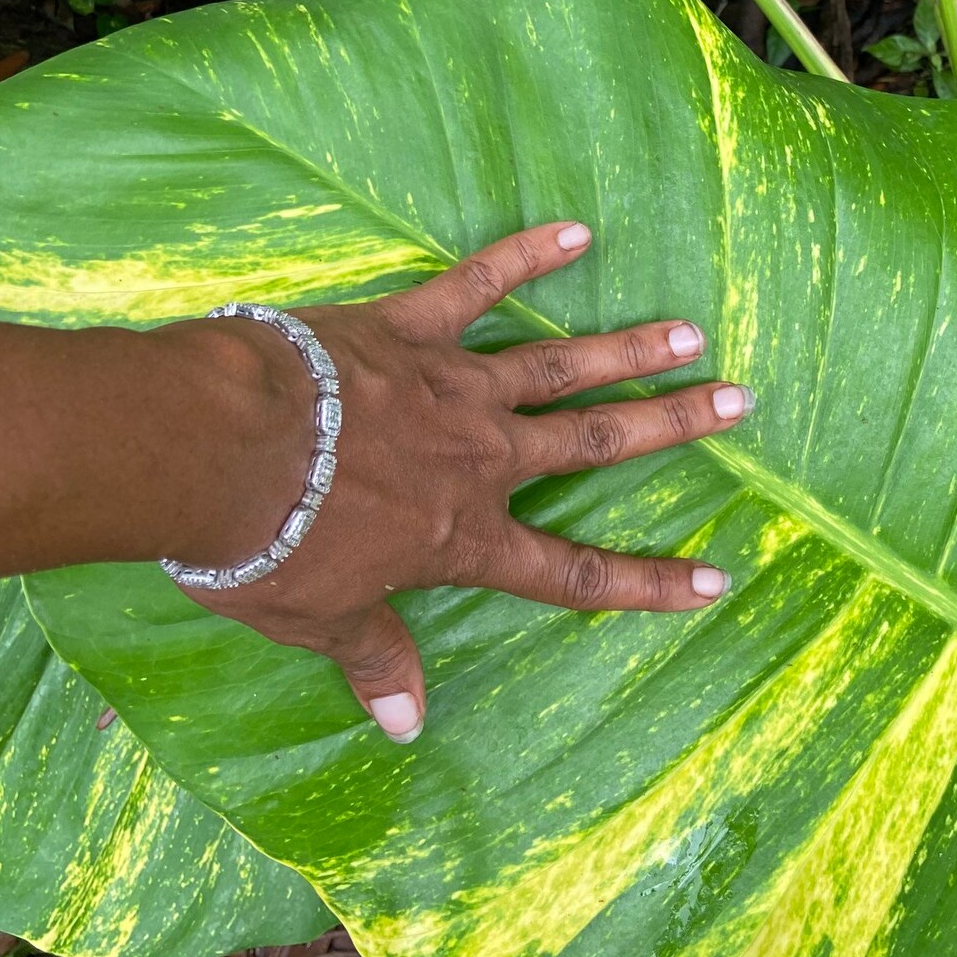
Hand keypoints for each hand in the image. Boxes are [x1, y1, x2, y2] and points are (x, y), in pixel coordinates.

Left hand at [179, 222, 753, 741]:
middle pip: (596, 443)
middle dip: (672, 426)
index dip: (646, 581)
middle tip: (739, 400)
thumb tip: (406, 726)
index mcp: (462, 539)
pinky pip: (477, 284)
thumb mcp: (318, 620)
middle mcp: (479, 459)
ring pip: (560, 366)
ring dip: (627, 349)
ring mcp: (450, 386)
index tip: (714, 579)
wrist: (218, 450)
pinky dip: (524, 257)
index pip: (572, 572)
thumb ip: (373, 658)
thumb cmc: (265, 545)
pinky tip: (573, 230)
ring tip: (688, 333)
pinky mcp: (408, 327)